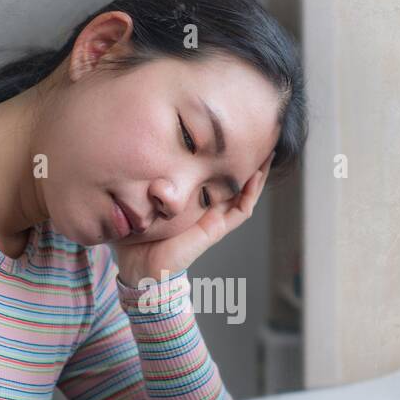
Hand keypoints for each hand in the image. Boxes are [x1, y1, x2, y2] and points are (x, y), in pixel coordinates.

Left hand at [111, 150, 275, 287]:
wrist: (141, 268)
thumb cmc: (138, 235)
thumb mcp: (140, 197)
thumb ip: (144, 178)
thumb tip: (131, 148)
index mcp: (193, 199)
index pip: (214, 172)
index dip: (225, 153)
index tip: (229, 131)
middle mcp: (207, 207)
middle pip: (234, 178)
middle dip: (247, 157)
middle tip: (260, 134)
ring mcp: (214, 218)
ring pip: (244, 191)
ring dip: (257, 172)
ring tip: (268, 150)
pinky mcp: (215, 230)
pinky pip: (240, 210)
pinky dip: (250, 193)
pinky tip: (256, 174)